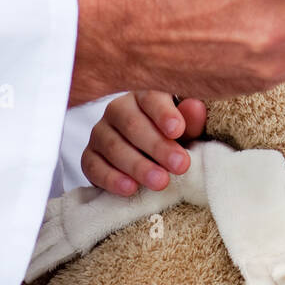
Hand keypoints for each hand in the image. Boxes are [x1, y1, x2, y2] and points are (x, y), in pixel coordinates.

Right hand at [83, 90, 208, 195]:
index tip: (178, 130)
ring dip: (138, 166)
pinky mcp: (89, 156)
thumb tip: (195, 107)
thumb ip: (191, 120)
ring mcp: (100, 132)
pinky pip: (94, 166)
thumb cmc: (172, 139)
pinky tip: (130, 188)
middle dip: (157, 147)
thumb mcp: (187, 130)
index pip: (150, 98)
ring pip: (114, 146)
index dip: (164, 113)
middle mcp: (118, 109)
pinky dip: (112, 179)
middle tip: (180, 165)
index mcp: (144, 95)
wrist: (149, 161)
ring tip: (160, 182)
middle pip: (132, 124)